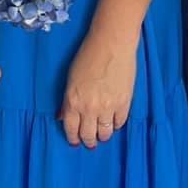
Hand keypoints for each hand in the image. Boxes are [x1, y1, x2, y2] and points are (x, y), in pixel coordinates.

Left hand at [60, 34, 135, 148]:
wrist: (111, 44)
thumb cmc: (88, 56)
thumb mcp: (71, 79)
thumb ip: (67, 101)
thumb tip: (63, 116)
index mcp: (73, 101)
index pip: (71, 128)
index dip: (73, 138)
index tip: (75, 142)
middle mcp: (89, 108)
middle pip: (88, 134)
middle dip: (88, 141)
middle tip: (90, 142)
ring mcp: (108, 107)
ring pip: (105, 133)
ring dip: (103, 136)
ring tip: (103, 135)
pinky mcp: (124, 103)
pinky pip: (120, 123)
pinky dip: (116, 125)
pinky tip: (114, 123)